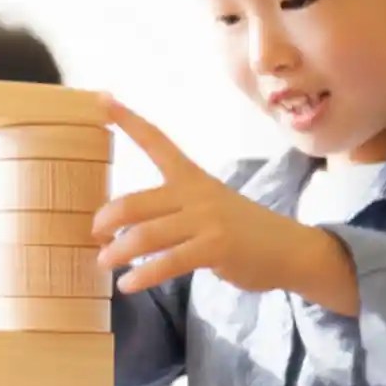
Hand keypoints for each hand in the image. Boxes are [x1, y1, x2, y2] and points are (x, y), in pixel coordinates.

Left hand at [91, 95, 357, 314]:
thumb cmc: (240, 230)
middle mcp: (195, 193)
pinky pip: (167, 262)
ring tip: (103, 263)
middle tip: (94, 235)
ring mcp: (206, 219)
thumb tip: (122, 225)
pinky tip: (128, 286)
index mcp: (191, 176)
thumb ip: (170, 208)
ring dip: (117, 253)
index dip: (126, 120)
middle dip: (105, 221)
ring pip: (144, 235)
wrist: (290, 249)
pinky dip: (142, 275)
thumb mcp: (207, 204)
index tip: (100, 99)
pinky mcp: (215, 248)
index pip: (155, 140)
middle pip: (133, 202)